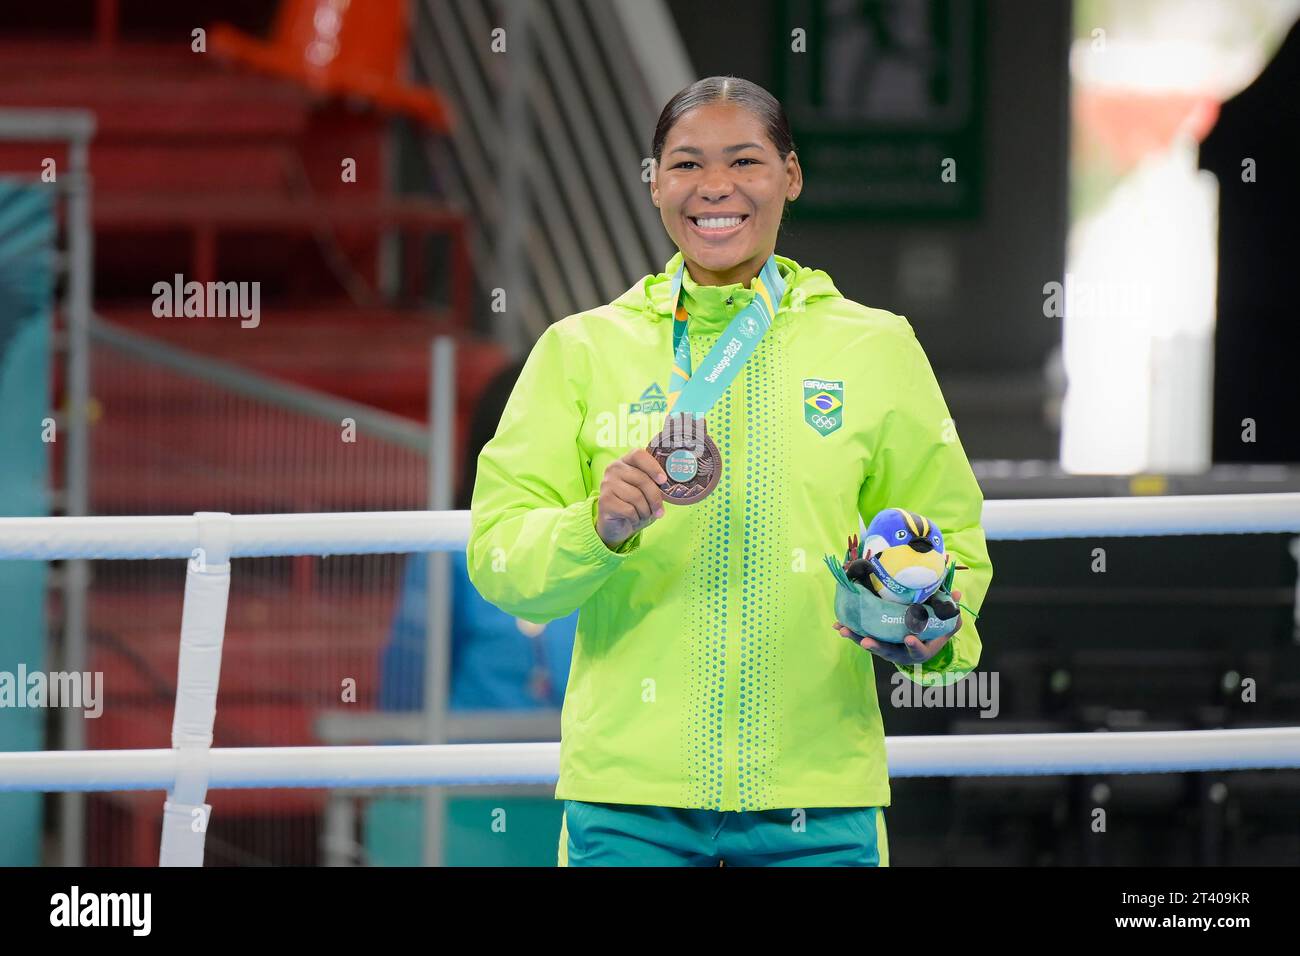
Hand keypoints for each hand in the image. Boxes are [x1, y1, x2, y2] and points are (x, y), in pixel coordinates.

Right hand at [596, 448, 666, 549]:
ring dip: (645, 511)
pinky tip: (633, 519)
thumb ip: (654, 483)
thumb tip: (669, 484)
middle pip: (642, 479)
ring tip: (643, 515)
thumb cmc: (635, 505)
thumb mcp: (646, 492)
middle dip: (655, 498)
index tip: (663, 480)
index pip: (639, 455)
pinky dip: (636, 518)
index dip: (653, 467)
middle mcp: (614, 469)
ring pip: (636, 497)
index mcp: (625, 461)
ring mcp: (607, 484)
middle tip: (660, 511)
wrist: (616, 525)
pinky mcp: (604, 500)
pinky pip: (629, 510)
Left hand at [834, 590, 963, 664]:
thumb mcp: (947, 622)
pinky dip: (852, 632)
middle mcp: (901, 653)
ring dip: (857, 638)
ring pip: (871, 645)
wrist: (923, 641)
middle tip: (867, 641)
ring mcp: (887, 648)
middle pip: (888, 652)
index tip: (909, 638)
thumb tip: (958, 595)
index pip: (918, 651)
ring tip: (844, 630)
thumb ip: (952, 611)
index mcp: (920, 650)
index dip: (914, 646)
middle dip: (876, 646)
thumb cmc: (935, 629)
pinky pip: (863, 637)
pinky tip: (839, 625)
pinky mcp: (876, 641)